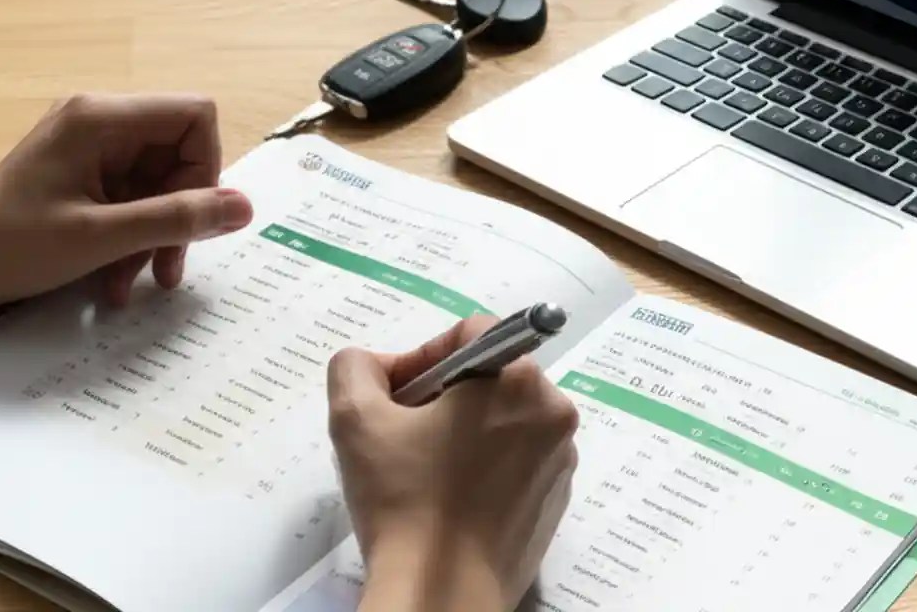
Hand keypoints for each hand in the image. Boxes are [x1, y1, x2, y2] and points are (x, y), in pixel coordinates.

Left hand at [0, 93, 253, 327]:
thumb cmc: (10, 247)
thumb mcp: (104, 237)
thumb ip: (178, 219)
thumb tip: (244, 208)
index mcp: (101, 118)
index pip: (194, 116)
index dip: (208, 167)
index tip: (195, 217)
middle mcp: (99, 121)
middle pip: (179, 155)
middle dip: (179, 215)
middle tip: (167, 266)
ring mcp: (90, 148)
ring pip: (159, 184)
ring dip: (157, 235)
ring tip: (137, 281)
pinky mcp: (83, 174)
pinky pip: (133, 199)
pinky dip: (134, 237)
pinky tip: (116, 276)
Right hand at [327, 316, 578, 611]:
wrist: (444, 593)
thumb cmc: (404, 500)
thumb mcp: (355, 420)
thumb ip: (355, 367)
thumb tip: (372, 366)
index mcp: (518, 379)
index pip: (470, 332)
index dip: (423, 354)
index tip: (396, 395)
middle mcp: (554, 410)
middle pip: (491, 375)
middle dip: (444, 393)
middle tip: (403, 431)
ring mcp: (561, 458)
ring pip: (506, 418)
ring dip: (466, 429)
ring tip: (424, 467)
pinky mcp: (558, 499)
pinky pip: (520, 459)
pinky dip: (488, 464)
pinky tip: (451, 496)